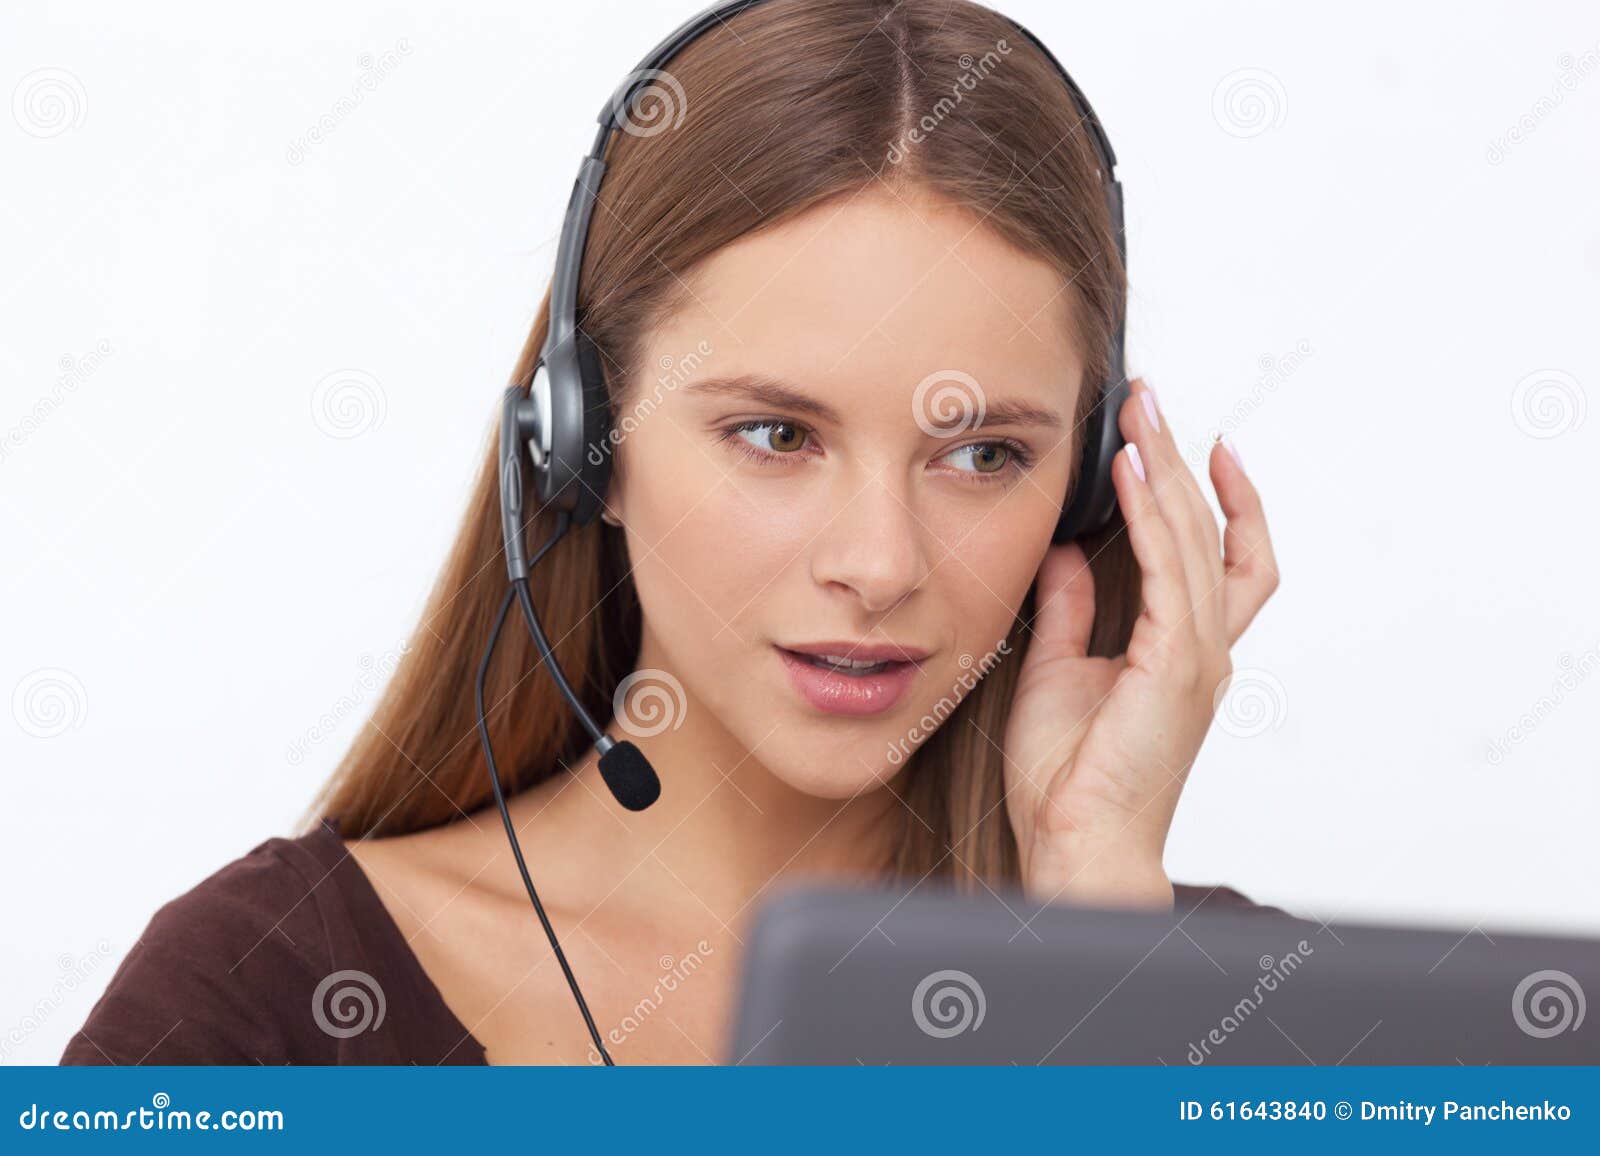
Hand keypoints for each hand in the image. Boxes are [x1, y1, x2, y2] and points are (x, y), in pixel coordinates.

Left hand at [1001, 378, 1278, 908]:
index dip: (1221, 499)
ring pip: (1201, 540)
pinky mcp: (1179, 666)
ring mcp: (1199, 657)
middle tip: (1152, 401)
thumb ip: (1070, 611)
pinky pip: (1173, 572)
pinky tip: (1131, 472)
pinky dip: (1156, 517)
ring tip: (1142, 417)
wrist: (1076, 844)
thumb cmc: (1067, 779)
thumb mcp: (1057, 671)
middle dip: (1184, 461)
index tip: (1194, 444)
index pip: (1223, 558)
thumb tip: (1065, 553)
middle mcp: (1205, 649)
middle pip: (1214, 532)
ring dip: (1170, 472)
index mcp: (1182, 653)